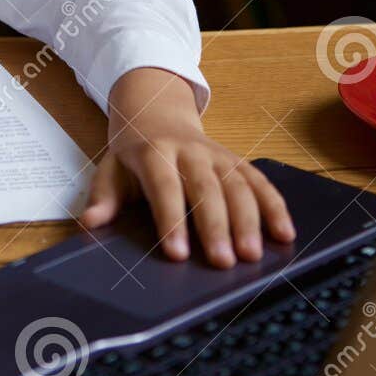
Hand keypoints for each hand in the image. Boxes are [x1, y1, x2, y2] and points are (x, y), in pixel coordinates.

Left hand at [80, 67, 293, 266]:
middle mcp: (190, 151)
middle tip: (223, 262)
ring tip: (253, 255)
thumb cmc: (134, 153)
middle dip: (215, 226)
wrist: (156, 114)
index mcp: (154, 152)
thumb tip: (90, 223)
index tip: (177, 254)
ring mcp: (218, 155)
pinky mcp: (238, 161)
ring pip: (238, 185)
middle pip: (206, 189)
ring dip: (249, 221)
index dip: (171, 220)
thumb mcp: (111, 169)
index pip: (164, 187)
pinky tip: (285, 234)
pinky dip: (275, 207)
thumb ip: (104, 197)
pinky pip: (260, 182)